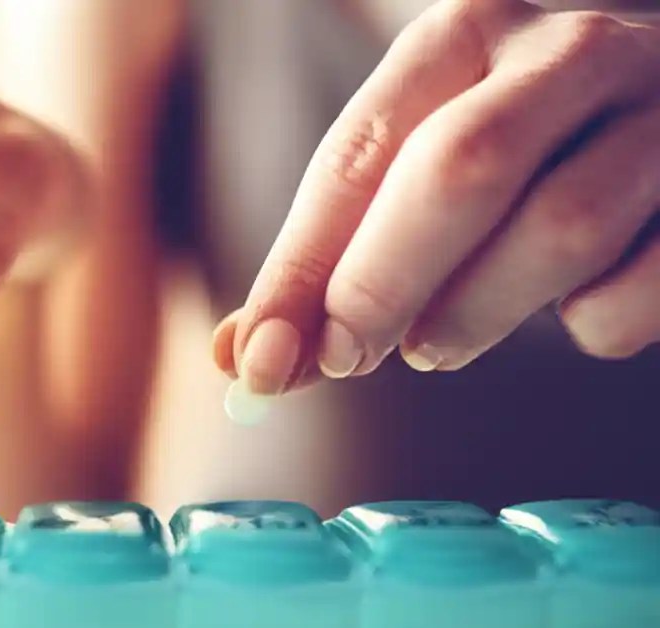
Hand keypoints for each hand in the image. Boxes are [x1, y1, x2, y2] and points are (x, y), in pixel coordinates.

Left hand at [213, 0, 659, 393]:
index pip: (359, 152)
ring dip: (476, 314)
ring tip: (435, 343)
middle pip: (460, 170)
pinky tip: (564, 310)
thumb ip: (330, 251)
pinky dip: (587, 324)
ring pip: (560, 228)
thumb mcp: (410, 163)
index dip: (303, 267)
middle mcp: (567, 52)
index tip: (265, 359)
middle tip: (346, 357)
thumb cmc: (506, 147)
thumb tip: (244, 358)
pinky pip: (640, 285)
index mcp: (463, 32)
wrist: (657, 104)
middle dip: (384, 285)